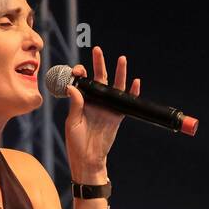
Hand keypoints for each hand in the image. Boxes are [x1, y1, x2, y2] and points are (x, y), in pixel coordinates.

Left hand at [64, 46, 140, 180]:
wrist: (89, 158)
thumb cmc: (76, 142)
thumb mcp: (72, 122)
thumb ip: (75, 105)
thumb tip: (74, 87)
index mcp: (81, 100)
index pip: (82, 80)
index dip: (80, 72)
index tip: (79, 70)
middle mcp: (95, 101)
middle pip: (99, 78)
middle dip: (98, 63)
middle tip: (97, 50)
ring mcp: (107, 107)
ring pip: (115, 86)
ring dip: (119, 73)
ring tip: (122, 59)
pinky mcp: (117, 116)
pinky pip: (127, 102)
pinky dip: (132, 92)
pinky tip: (135, 82)